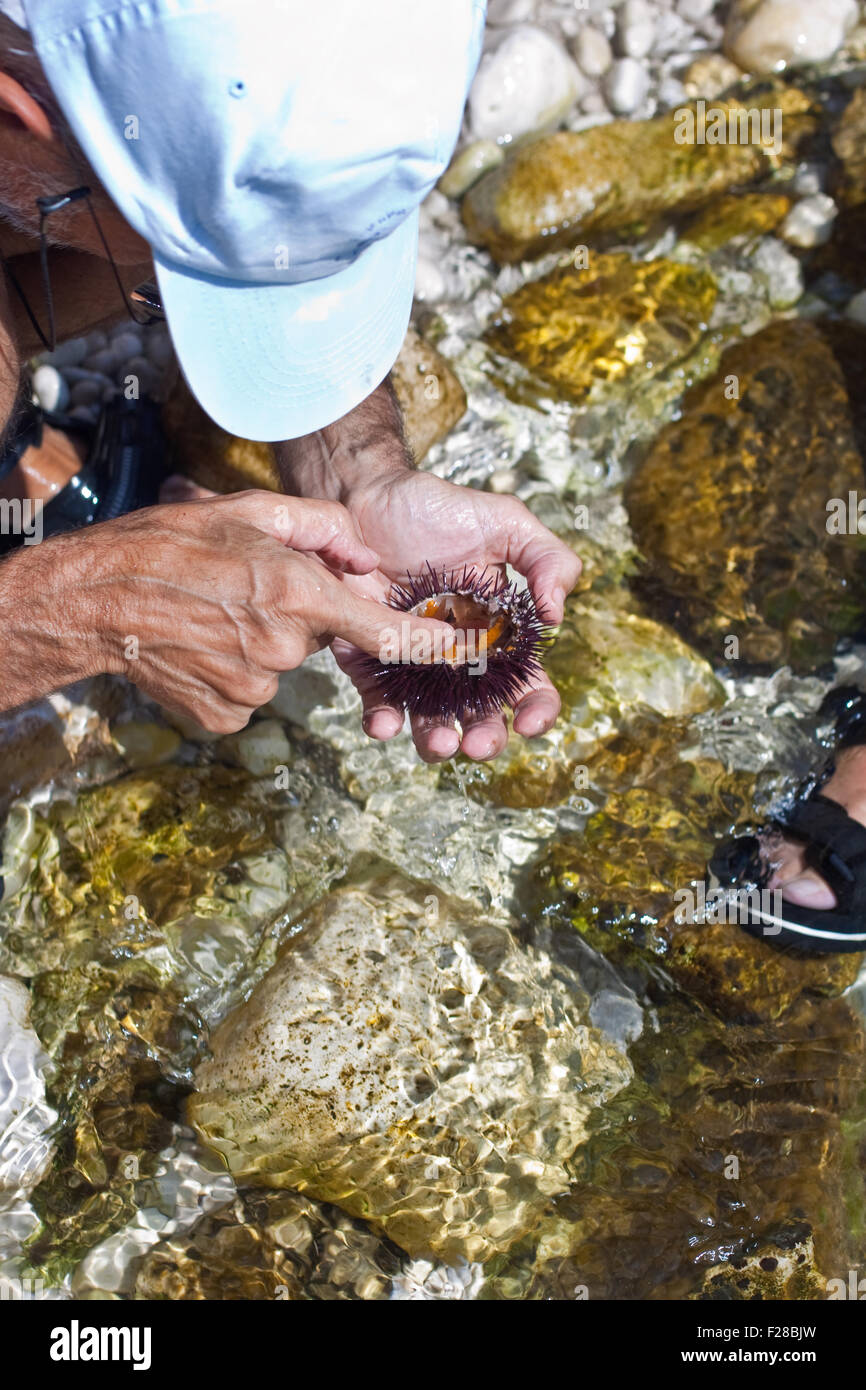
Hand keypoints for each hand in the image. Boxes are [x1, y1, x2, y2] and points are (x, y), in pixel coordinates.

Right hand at [0, 490, 454, 732]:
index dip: (430, 646)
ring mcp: (254, 688)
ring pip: (284, 668)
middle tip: (250, 590)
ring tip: (215, 615)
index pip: (385, 632)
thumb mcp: (250, 509)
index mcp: (297, 593)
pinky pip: (252, 695)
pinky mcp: (228, 716)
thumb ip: (323, 527)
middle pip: (320, 639)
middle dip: (299, 616)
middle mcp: (283, 647)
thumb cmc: (169, 545)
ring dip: (263, 644)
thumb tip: (368, 558)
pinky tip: (202, 646)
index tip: (465, 654)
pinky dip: (235, 672)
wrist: (96, 599)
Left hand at [333, 470, 581, 761]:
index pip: (526, 683)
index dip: (535, 708)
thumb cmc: (434, 508)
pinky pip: (375, 699)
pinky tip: (387, 724)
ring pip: (429, 719)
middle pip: (479, 713)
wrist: (364, 495)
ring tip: (440, 746)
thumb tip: (555, 616)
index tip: (530, 721)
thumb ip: (548, 559)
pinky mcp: (366, 658)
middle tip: (479, 745)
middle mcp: (457, 657)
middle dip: (484, 738)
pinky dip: (382, 720)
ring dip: (436, 742)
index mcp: (497, 633)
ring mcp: (412, 661)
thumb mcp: (505, 521)